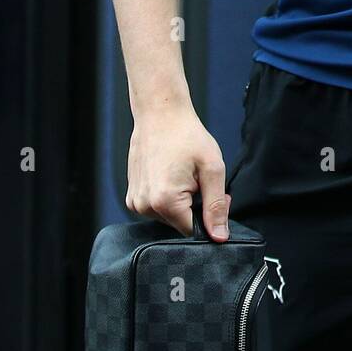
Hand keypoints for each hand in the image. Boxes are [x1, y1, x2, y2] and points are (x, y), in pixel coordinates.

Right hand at [126, 103, 230, 239]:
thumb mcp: (212, 169)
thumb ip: (216, 206)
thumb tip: (219, 236)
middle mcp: (145, 206)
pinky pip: (156, 207)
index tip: (212, 192)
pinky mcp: (131, 196)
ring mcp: (135, 202)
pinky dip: (167, 197)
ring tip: (182, 173)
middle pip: (179, 224)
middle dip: (194, 206)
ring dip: (180, 201)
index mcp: (164, 202)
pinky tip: (170, 174)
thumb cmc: (187, 136)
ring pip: (168, 216)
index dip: (208, 214)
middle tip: (199, 179)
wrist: (160, 114)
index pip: (193, 230)